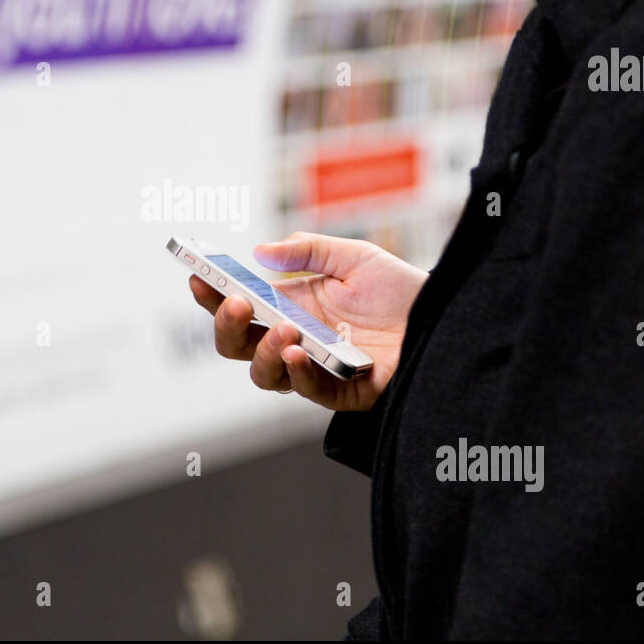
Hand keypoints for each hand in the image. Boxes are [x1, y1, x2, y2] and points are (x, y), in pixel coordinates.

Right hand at [188, 231, 427, 411]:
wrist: (446, 316)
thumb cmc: (400, 290)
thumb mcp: (354, 257)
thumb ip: (309, 251)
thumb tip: (261, 252)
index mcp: (289, 307)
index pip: (238, 308)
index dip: (212, 296)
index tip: (197, 278)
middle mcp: (295, 340)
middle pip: (239, 347)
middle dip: (227, 327)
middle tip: (237, 303)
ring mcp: (316, 368)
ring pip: (266, 376)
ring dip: (263, 355)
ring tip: (284, 332)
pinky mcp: (345, 392)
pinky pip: (312, 392)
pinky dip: (300, 375)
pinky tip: (299, 355)